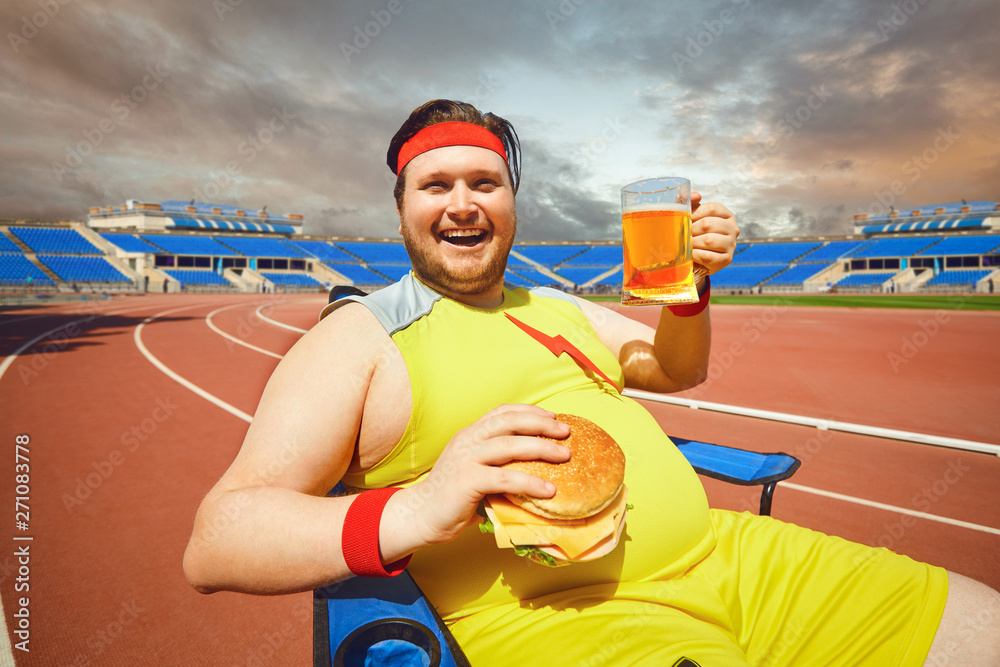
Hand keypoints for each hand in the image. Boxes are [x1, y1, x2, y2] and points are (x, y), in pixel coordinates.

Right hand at [404, 404, 570, 545]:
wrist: (420, 515)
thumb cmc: (454, 498)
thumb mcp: (476, 471)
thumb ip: (498, 464)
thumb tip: (537, 469)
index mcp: (470, 434)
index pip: (502, 412)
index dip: (529, 411)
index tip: (552, 416)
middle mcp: (467, 440)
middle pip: (510, 422)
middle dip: (541, 424)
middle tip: (565, 431)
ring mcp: (466, 458)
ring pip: (510, 445)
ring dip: (541, 447)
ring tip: (564, 455)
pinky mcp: (467, 480)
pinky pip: (505, 479)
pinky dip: (530, 483)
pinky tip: (548, 490)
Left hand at [690, 190, 738, 275]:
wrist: (697, 257)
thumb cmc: (694, 232)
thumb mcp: (691, 214)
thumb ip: (689, 200)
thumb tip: (696, 195)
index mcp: (726, 214)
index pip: (711, 208)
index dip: (695, 213)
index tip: (686, 220)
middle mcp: (733, 228)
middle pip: (708, 224)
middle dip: (691, 230)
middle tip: (683, 234)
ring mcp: (731, 244)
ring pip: (708, 240)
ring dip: (692, 243)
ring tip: (686, 245)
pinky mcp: (727, 259)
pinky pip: (707, 256)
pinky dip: (695, 255)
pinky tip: (691, 254)